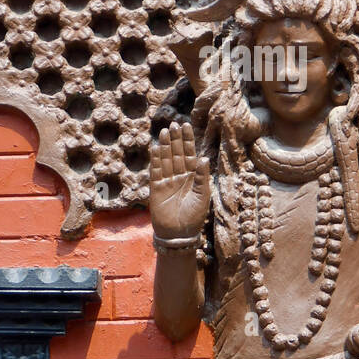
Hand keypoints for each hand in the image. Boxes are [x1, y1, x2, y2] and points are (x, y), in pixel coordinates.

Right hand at [148, 121, 209, 239]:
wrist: (179, 234)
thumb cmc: (194, 216)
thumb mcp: (203, 195)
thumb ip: (202, 176)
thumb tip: (203, 157)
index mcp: (193, 177)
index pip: (190, 154)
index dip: (188, 140)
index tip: (186, 126)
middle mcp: (180, 176)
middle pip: (177, 154)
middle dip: (176, 139)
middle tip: (174, 124)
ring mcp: (168, 182)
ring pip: (166, 159)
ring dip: (165, 146)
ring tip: (165, 131)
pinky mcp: (157, 189)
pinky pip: (156, 171)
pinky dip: (156, 160)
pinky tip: (155, 148)